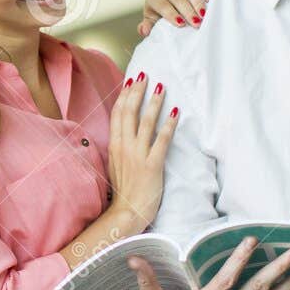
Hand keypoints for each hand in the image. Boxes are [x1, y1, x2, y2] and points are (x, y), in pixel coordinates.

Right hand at [106, 75, 178, 230]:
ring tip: (161, 87)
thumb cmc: (123, 192)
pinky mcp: (152, 164)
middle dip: (138, 92)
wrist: (126, 213)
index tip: (131, 81)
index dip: (125, 96)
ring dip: (154, 102)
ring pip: (146, 122)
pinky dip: (169, 124)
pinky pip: (162, 140)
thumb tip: (124, 133)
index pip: (117, 114)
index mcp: (113, 146)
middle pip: (130, 112)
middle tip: (146, 76)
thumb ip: (119, 148)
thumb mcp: (114, 165)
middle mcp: (124, 147)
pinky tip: (175, 112)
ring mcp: (138, 155)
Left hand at [138, 0, 210, 37]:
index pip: (161, 4)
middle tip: (196, 23)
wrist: (173, 14)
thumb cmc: (161, 21)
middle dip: (187, 10)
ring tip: (204, 15)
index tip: (180, 24)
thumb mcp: (153, 25)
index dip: (170, 14)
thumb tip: (144, 29)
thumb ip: (148, 27)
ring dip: (197, 2)